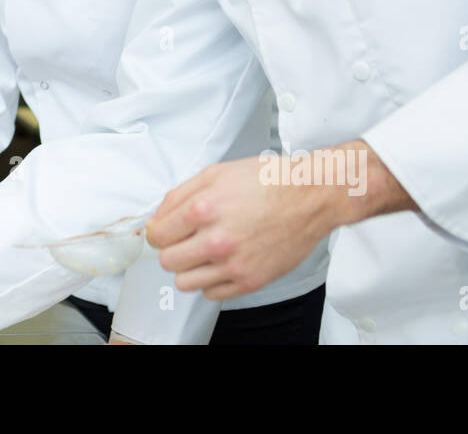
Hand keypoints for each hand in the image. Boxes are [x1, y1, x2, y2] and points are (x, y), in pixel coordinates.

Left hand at [146, 155, 333, 300]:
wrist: (310, 198)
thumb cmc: (267, 182)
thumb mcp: (216, 173)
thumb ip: (179, 195)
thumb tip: (157, 218)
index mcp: (203, 209)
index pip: (157, 235)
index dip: (157, 231)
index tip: (164, 230)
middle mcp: (216, 240)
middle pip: (167, 261)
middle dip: (171, 248)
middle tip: (185, 239)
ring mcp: (233, 264)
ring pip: (185, 282)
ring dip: (189, 268)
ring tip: (203, 252)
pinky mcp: (250, 281)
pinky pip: (211, 294)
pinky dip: (211, 281)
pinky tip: (222, 262)